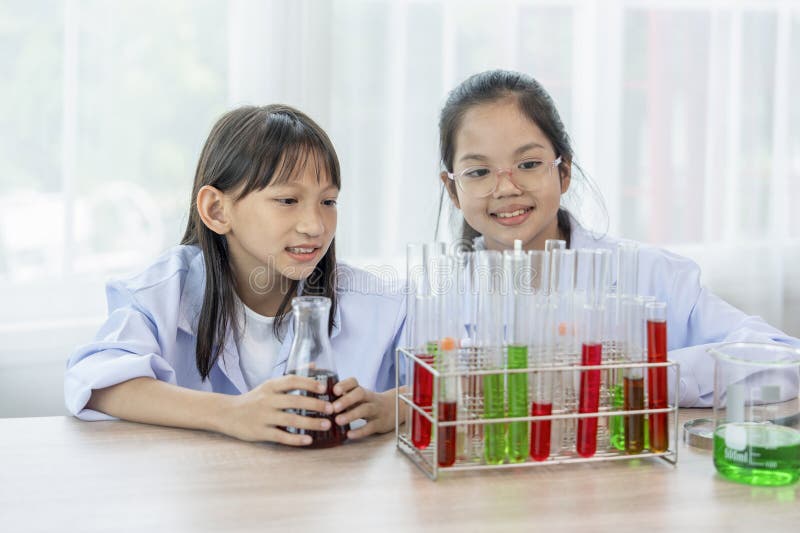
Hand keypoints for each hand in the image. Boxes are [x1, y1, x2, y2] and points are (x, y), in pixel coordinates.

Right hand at [219, 374, 333, 445]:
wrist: (227, 414)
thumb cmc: (254, 399)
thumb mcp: (270, 385)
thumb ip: (292, 377)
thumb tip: (315, 364)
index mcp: (270, 386)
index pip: (292, 381)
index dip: (309, 383)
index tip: (324, 388)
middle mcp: (267, 400)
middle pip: (295, 401)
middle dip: (315, 405)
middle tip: (331, 409)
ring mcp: (263, 416)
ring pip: (291, 419)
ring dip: (310, 423)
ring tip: (326, 424)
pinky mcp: (260, 432)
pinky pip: (281, 436)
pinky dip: (296, 439)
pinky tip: (309, 440)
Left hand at [331, 378, 396, 438]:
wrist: (396, 408)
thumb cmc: (369, 403)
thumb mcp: (360, 398)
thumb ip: (344, 398)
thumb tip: (320, 403)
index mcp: (362, 390)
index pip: (353, 382)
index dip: (344, 385)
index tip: (334, 390)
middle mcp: (369, 398)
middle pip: (360, 394)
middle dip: (346, 400)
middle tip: (333, 408)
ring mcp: (376, 410)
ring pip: (365, 409)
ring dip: (351, 415)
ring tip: (338, 421)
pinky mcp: (380, 423)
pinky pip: (370, 426)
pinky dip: (360, 431)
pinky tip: (349, 434)